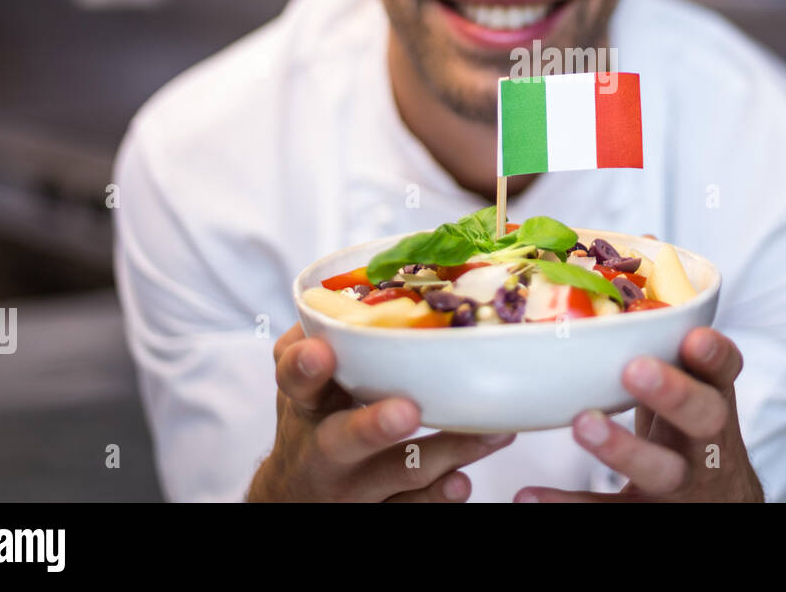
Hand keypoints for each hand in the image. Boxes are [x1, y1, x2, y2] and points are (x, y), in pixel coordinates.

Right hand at [247, 323, 514, 500]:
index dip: (305, 367)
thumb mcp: (307, 379)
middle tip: (406, 409)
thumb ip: (329, 333)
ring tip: (490, 432)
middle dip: (373, 426)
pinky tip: (463, 481)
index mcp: (306, 403)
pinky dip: (438, 495)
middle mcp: (323, 447)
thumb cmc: (315, 417)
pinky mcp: (381, 511)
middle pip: (343, 439)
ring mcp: (354, 487)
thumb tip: (388, 274)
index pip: (296, 380)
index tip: (322, 352)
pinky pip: (411, 507)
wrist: (298, 495)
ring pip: (398, 473)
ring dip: (444, 453)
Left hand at [513, 327, 763, 501]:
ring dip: (623, 448)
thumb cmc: (686, 424)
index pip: (726, 371)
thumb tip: (642, 237)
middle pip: (705, 418)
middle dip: (674, 393)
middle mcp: (706, 440)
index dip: (716, 355)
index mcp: (712, 395)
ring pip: (663, 470)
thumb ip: (663, 319)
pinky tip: (528, 496)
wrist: (715, 503)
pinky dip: (566, 505)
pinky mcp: (648, 513)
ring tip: (582, 424)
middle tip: (634, 370)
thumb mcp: (685, 378)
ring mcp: (681, 482)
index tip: (694, 337)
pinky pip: (610, 513)